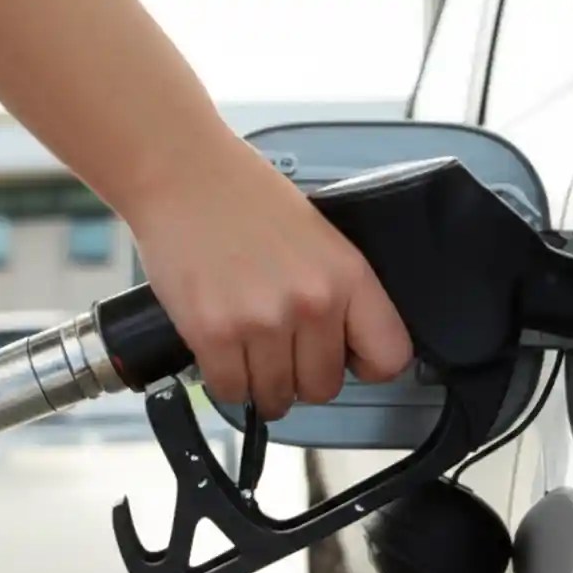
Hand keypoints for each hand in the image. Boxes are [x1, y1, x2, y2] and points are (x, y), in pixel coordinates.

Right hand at [125, 138, 412, 419]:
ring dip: (261, 385)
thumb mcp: (318, 237)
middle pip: (323, 388)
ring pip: (275, 397)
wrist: (183, 176)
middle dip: (300, 379)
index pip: (389, 357)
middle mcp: (312, 304)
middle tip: (280, 354)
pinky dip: (226, 382)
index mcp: (347, 275)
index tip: (345, 359)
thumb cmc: (243, 199)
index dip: (364, 366)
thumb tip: (339, 346)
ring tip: (247, 354)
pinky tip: (221, 355)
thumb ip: (335, 290)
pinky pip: (231, 391)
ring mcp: (262, 322)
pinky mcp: (214, 335)